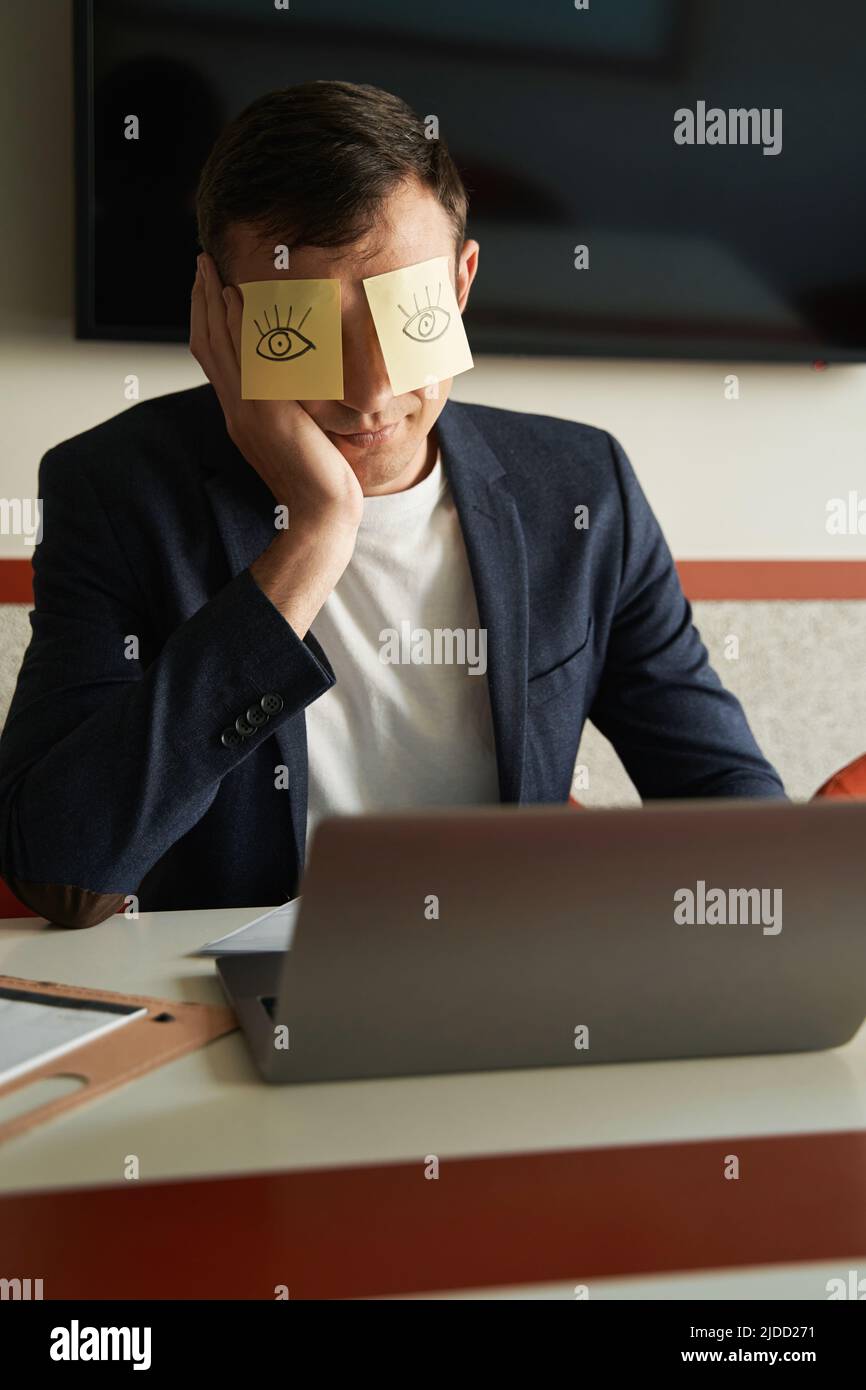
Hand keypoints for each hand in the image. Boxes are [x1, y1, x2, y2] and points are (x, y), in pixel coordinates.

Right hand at [189, 253, 362, 532]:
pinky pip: (242, 358)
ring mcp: (247, 410)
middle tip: (201, 263)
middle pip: (207, 344)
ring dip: (212, 301)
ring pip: (218, 345)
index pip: (214, 358)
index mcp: (241, 415)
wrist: (322, 513)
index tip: (209, 288)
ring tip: (211, 268)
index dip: (208, 321)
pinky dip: (235, 325)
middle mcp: (236, 409)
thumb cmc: (321, 479)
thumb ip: (288, 406)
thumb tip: (295, 381)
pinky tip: (236, 297)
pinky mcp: (265, 411)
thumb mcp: (299, 434)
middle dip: (202, 301)